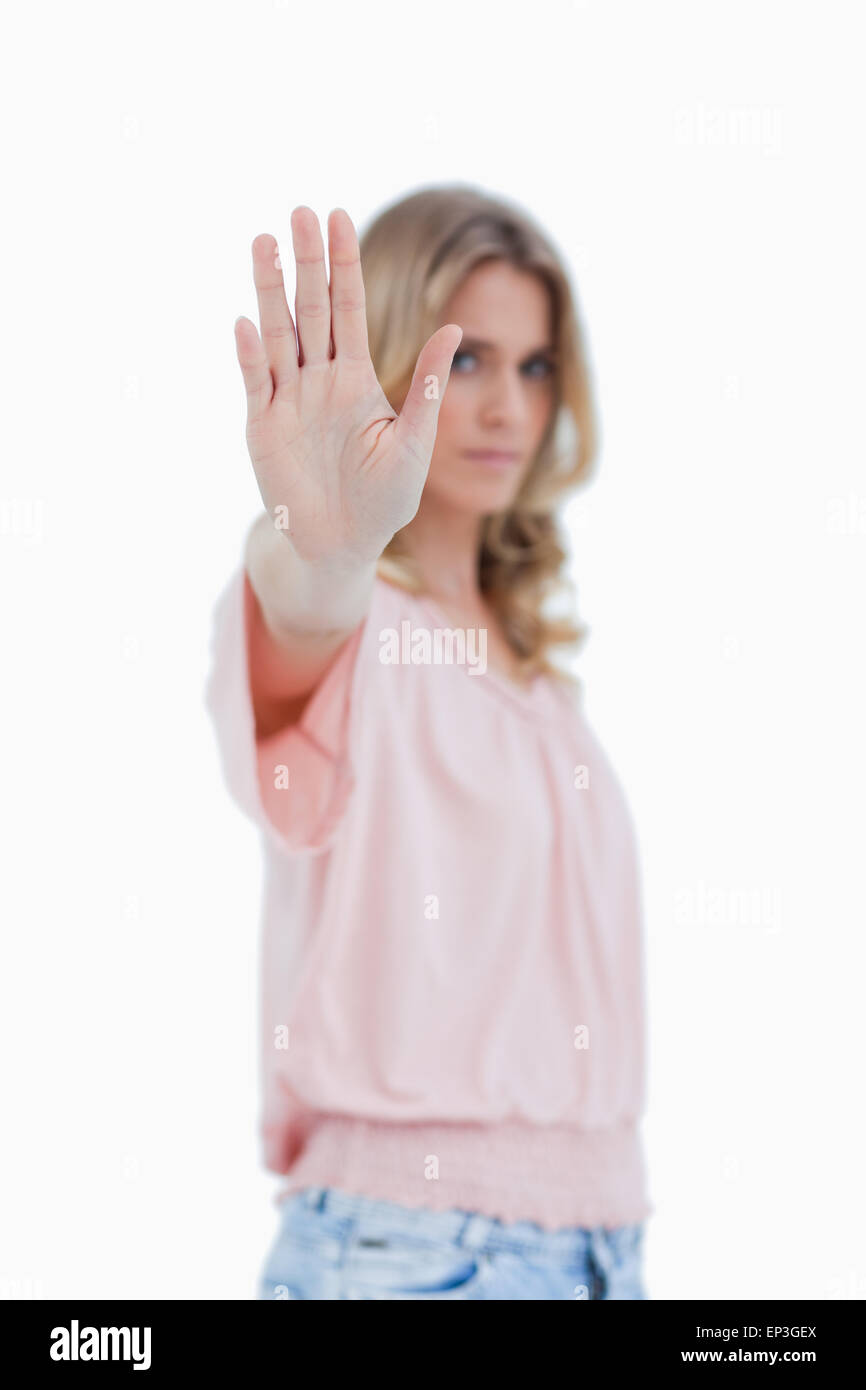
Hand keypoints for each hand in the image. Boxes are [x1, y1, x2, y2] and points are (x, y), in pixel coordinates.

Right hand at [234, 206, 461, 568]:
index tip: (338, 218)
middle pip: (310, 309)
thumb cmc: (385, 498)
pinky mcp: (263, 428)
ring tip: (263, 243)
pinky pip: (255, 384)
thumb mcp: (414, 442)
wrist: (344, 543)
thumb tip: (454, 330)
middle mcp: (318, 379)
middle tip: (299, 213)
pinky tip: (245, 323)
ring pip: (278, 335)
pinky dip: (250, 356)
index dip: (343, 265)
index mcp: (355, 378)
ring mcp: (287, 400)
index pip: (348, 309)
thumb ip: (426, 387)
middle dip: (305, 263)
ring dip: (270, 292)